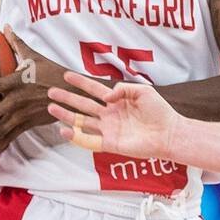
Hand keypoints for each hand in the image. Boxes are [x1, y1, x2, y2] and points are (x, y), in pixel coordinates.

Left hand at [0, 26, 72, 159]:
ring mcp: (23, 115)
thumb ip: (16, 43)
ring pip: (0, 131)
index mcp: (17, 83)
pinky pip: (11, 138)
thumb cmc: (53, 72)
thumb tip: (4, 25)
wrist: (75, 93)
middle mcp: (18, 101)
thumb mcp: (35, 56)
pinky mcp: (29, 125)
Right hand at [46, 71, 179, 158]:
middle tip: (51, 92)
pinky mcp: (110, 143)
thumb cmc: (159, 111)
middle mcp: (110, 115)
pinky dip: (75, 136)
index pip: (94, 90)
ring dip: (66, 115)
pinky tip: (64, 130)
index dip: (80, 83)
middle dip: (67, 98)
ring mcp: (108, 129)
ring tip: (51, 108)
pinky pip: (88, 140)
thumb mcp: (143, 91)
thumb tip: (106, 96)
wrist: (168, 133)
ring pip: (82, 121)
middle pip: (83, 105)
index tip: (66, 75)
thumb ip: (122, 88)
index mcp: (117, 101)